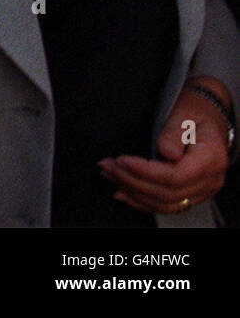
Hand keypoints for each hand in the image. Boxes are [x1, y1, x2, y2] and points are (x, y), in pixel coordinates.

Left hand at [98, 84, 230, 214]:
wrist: (208, 118)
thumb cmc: (194, 113)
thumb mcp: (184, 114)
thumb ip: (175, 134)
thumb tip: (167, 153)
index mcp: (211, 159)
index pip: (176, 176)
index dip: (146, 172)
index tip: (122, 160)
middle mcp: (209, 181)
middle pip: (168, 193)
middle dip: (132, 181)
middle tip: (107, 165)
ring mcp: (202, 191)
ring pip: (165, 203)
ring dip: (133, 191)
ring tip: (109, 174)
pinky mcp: (192, 195)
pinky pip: (167, 206)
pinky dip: (142, 202)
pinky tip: (122, 192)